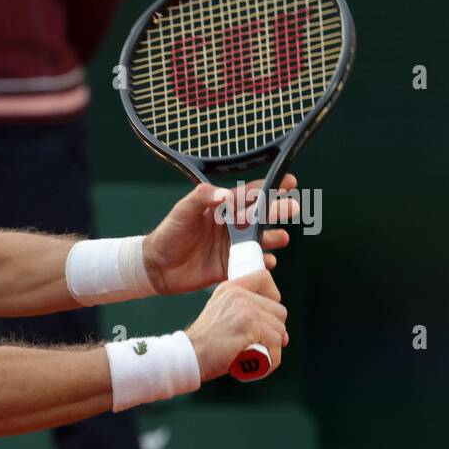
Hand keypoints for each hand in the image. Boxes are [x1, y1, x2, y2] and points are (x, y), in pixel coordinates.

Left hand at [142, 176, 297, 295]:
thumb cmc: (169, 234)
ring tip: (281, 238)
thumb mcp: (182, 211)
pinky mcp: (229, 267)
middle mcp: (231, 226)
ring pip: (259, 240)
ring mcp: (231, 247)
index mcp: (222, 208)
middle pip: (260, 217)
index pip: (249, 195)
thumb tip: (225, 194)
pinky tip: (267, 262)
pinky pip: (250, 264)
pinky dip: (260, 263)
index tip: (288, 182)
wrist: (155, 267)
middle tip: (293, 208)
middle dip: (278, 211)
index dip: (270, 188)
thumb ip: (201, 198)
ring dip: (273, 238)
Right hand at [185, 270, 289, 381]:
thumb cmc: (204, 345)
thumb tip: (281, 331)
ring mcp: (245, 308)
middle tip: (260, 346)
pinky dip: (272, 359)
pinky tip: (258, 365)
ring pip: (279, 330)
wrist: (188, 356)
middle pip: (279, 311)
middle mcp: (238, 294)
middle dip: (274, 332)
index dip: (273, 298)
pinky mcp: (250, 325)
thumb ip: (242, 313)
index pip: (264, 278)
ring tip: (255, 358)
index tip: (265, 318)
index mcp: (230, 289)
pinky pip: (275, 343)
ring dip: (273, 349)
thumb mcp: (220, 317)